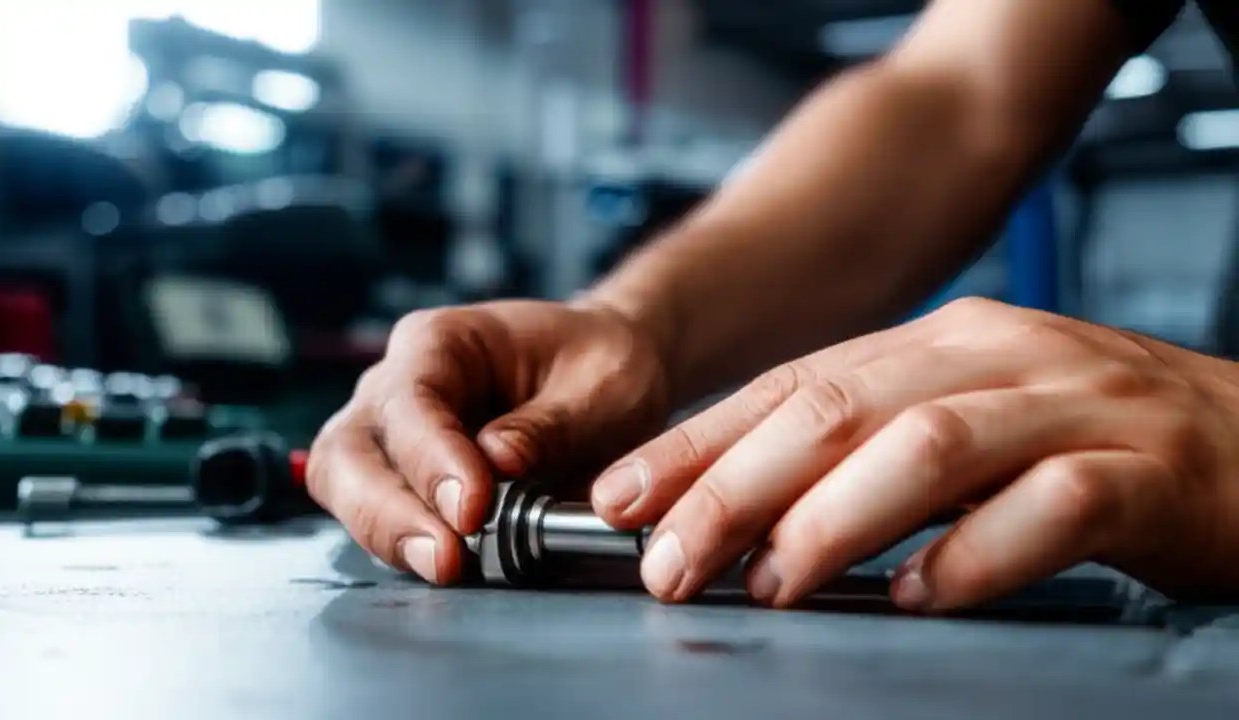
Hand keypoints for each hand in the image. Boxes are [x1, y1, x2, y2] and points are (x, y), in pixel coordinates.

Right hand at [306, 300, 670, 584]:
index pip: (409, 401)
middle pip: (349, 449)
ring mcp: (391, 436)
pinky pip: (379, 517)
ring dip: (388, 534)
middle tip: (445, 556)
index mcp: (442, 342)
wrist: (611, 375)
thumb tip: (498, 463)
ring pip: (346, 487)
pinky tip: (452, 565)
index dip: (432, 459)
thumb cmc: (601, 365)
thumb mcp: (601, 385)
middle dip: (388, 510)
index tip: (471, 508)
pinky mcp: (404, 484)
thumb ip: (551, 425)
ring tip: (447, 566)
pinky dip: (405, 546)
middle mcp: (397, 385)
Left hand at [590, 297, 1238, 610]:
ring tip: (770, 581)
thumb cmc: (1099, 441)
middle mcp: (999, 357)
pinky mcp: (1149, 473)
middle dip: (736, 483)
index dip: (700, 442)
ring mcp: (1076, 407)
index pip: (793, 383)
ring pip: (930, 444)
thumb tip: (750, 511)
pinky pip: (1052, 507)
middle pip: (839, 407)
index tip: (625, 498)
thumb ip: (871, 447)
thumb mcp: (971, 419)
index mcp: (944, 342)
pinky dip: (973, 553)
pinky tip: (918, 593)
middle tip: (668, 558)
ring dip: (835, 516)